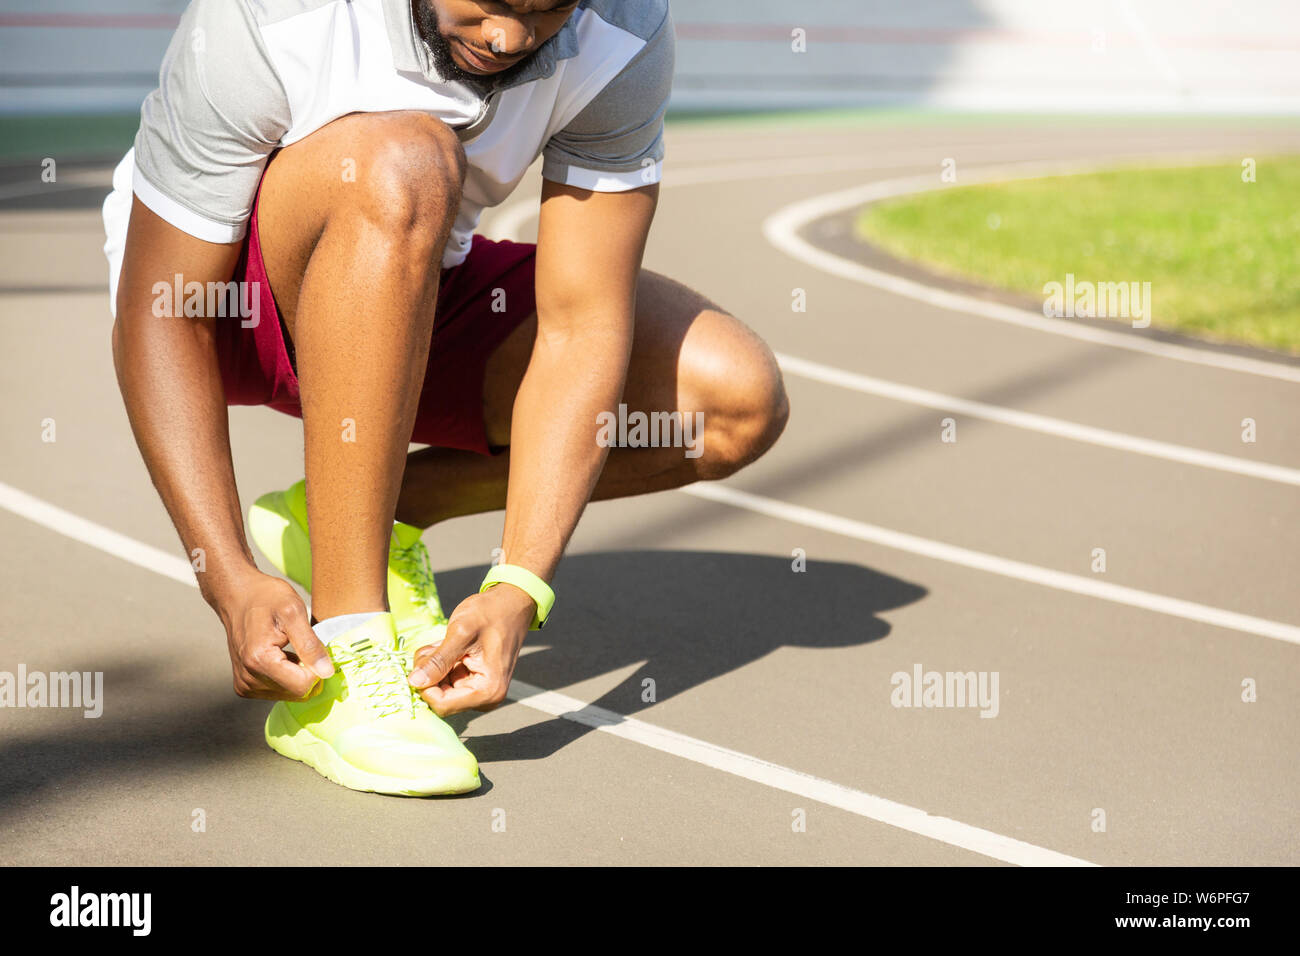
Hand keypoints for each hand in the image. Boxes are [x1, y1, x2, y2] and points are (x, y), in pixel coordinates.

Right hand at [213, 568, 334, 699]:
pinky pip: (278, 691)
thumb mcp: (294, 611)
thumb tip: (326, 673)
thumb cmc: (266, 597)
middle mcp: (248, 678)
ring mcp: (244, 685)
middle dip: (308, 673)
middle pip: (297, 693)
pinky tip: (281, 656)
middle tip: (304, 646)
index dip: (317, 668)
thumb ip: (310, 644)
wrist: (238, 596)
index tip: (314, 647)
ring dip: (297, 674)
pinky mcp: (244, 686)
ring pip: (289, 694)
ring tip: (290, 649)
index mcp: (259, 660)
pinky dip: (286, 676)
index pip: (303, 686)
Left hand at [407, 583, 534, 715]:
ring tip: (442, 643)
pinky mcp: (474, 683)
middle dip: (430, 674)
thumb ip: (438, 660)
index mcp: (488, 690)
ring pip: (440, 690)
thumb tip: (414, 682)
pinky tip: (447, 646)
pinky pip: (446, 681)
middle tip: (434, 647)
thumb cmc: (492, 613)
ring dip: (433, 667)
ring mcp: (480, 691)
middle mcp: (486, 697)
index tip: (424, 659)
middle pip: (440, 699)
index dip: (425, 686)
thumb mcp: (461, 633)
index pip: (443, 705)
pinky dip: (440, 664)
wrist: (511, 603)